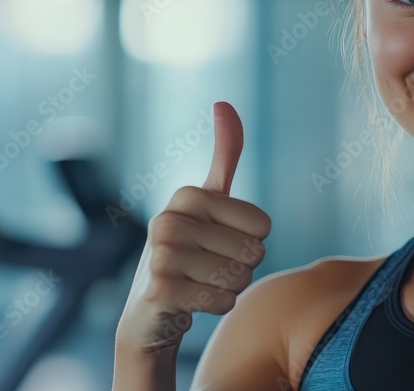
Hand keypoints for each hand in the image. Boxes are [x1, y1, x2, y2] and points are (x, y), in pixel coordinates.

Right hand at [116, 101, 271, 354]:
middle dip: (241, 269)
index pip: (263, 225)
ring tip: (200, 284)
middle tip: (208, 269)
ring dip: (228, 289)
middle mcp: (169, 219)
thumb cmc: (189, 252)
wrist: (150, 310)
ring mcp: (161, 254)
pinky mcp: (161, 289)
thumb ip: (223, 157)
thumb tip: (224, 103)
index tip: (218, 243)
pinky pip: (223, 301)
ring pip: (240, 278)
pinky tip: (191, 302)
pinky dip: (216, 306)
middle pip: (255, 253)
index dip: (250, 241)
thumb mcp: (207, 203)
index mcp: (188, 195)